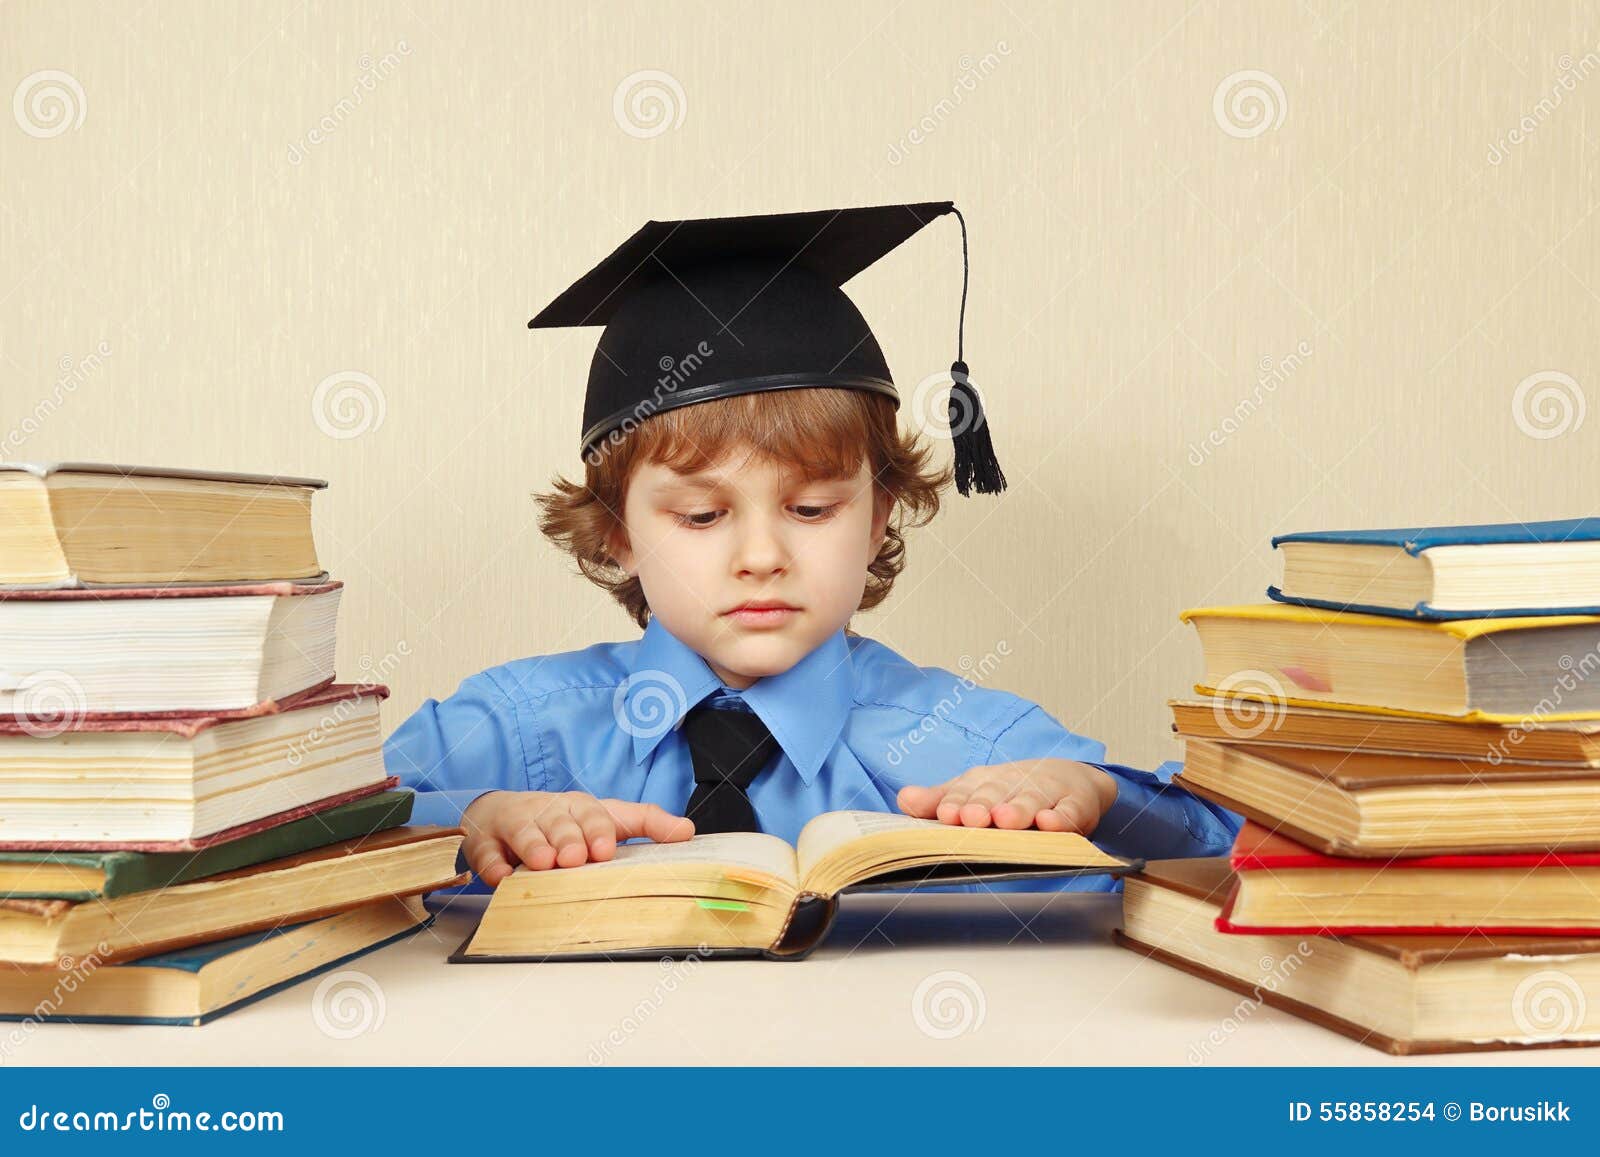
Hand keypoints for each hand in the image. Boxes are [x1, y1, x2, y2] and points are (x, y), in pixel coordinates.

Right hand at [461, 790, 694, 885]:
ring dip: (534, 846)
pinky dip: (493, 863)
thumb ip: (647, 824)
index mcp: (581, 808)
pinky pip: (488, 851)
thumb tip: (689, 832)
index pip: (594, 814)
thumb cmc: (566, 822)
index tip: (605, 849)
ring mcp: (517, 824)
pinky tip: (501, 876)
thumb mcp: (609, 818)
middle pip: (559, 822)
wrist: (504, 813)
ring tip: (544, 863)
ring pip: (525, 831)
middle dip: (568, 839)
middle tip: (574, 859)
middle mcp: (550, 812)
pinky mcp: (487, 840)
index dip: (599, 830)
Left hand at [896, 759, 1117, 833]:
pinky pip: (1070, 811)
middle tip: (971, 818)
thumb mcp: (975, 792)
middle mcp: (1014, 783)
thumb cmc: (1012, 791)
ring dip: (1019, 809)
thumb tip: (904, 799)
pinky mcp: (1076, 804)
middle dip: (983, 805)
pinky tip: (1050, 824)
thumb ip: (941, 800)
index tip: (946, 815)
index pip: (967, 791)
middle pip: (997, 793)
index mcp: (985, 781)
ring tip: (1006, 820)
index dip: (956, 802)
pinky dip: (1061, 817)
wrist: (1069, 778)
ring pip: (1031, 800)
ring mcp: (1047, 793)